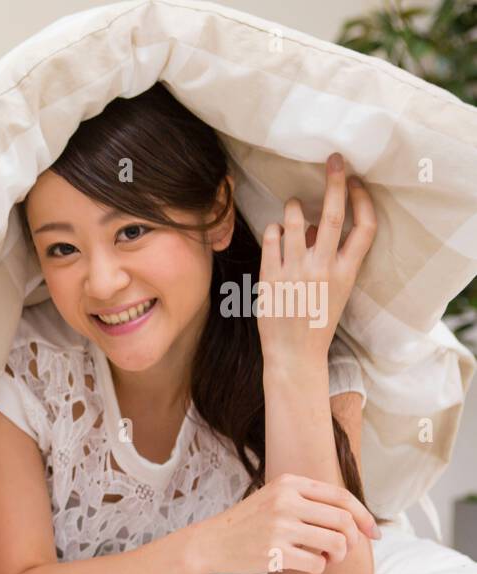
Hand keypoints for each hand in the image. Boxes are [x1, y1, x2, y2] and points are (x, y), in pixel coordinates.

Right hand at [196, 472, 379, 573]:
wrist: (211, 542)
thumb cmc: (249, 523)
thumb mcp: (275, 498)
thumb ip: (309, 500)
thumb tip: (356, 519)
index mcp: (289, 483)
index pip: (341, 496)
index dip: (364, 515)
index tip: (373, 531)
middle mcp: (285, 500)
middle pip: (343, 520)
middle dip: (352, 539)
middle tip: (343, 549)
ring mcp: (280, 526)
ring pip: (336, 542)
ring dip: (338, 555)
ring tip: (325, 557)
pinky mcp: (274, 551)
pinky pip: (317, 563)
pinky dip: (319, 567)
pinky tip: (305, 564)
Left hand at [257, 152, 376, 360]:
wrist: (294, 354)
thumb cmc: (316, 320)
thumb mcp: (336, 290)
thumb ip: (331, 257)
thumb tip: (313, 224)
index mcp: (347, 272)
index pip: (364, 227)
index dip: (362, 200)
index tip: (357, 182)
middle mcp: (322, 269)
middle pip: (331, 214)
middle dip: (335, 182)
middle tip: (333, 159)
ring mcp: (294, 272)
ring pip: (293, 221)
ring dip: (291, 208)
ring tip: (291, 207)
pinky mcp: (270, 277)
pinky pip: (271, 238)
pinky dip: (274, 229)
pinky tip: (276, 231)